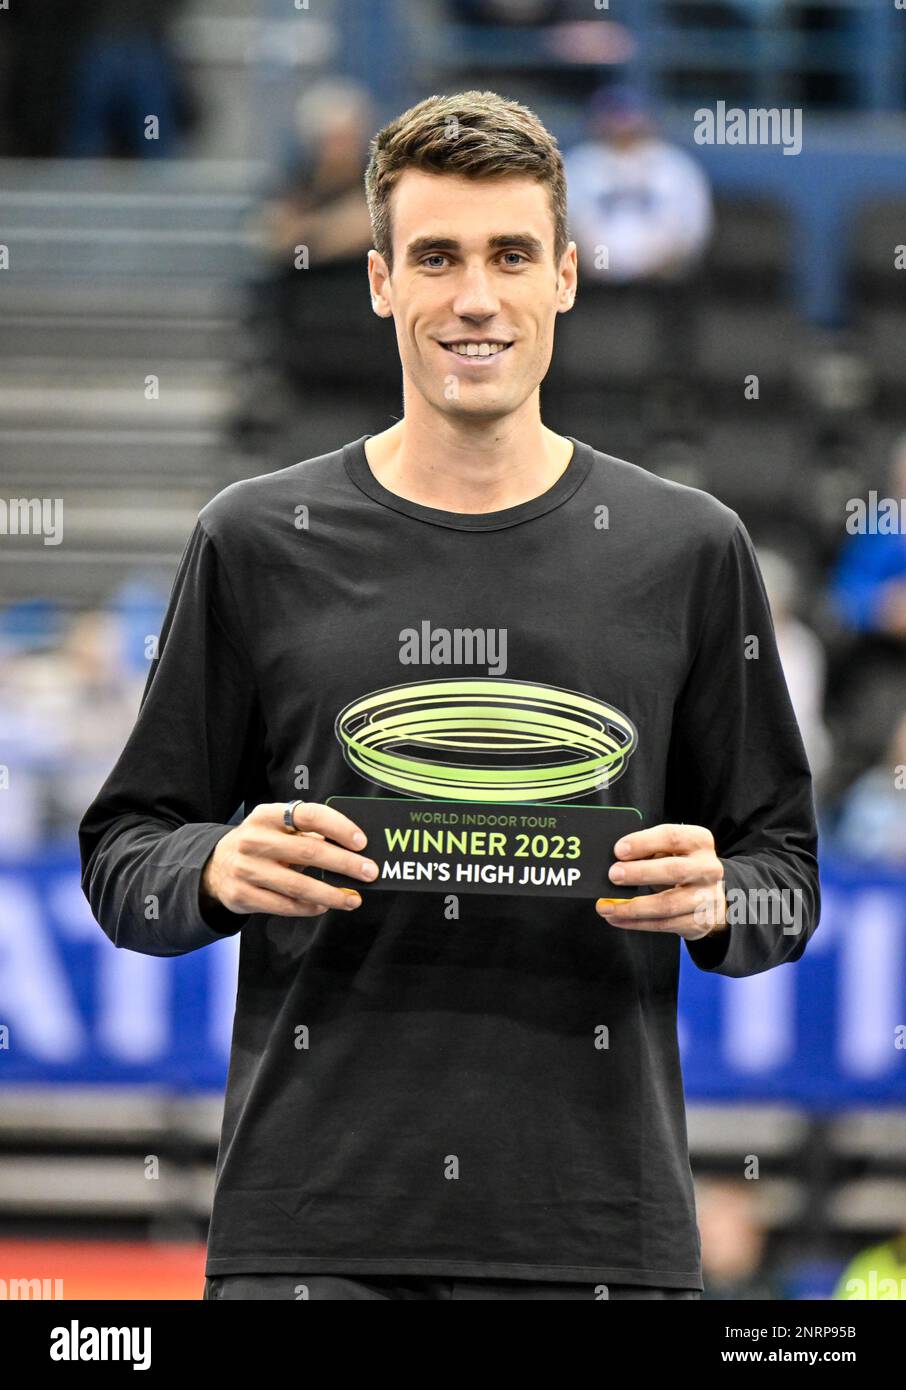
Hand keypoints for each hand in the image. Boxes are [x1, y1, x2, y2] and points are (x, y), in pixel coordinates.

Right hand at [200, 801, 378, 917]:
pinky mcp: (241, 895)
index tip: (362, 842)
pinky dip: (309, 908)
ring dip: (331, 894)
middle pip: (308, 851)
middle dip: (344, 863)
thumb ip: (308, 833)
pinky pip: (284, 905)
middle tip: (369, 872)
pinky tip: (324, 906)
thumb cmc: (261, 844)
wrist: (215, 867)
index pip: (309, 815)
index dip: (339, 827)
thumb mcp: (277, 829)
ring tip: (353, 899)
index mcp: (267, 815)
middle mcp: (254, 839)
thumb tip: (354, 847)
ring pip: (298, 885)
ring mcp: (245, 868)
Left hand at [595, 823, 726, 939]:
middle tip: (613, 875)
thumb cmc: (680, 863)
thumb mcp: (670, 849)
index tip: (619, 850)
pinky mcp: (700, 921)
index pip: (672, 837)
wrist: (708, 893)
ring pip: (667, 905)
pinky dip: (637, 923)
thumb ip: (648, 849)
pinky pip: (664, 924)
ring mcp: (707, 897)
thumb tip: (616, 860)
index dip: (644, 843)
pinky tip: (618, 919)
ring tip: (607, 907)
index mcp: (700, 841)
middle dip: (639, 873)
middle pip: (673, 870)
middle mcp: (708, 868)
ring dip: (632, 907)